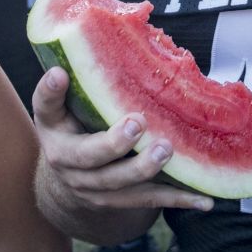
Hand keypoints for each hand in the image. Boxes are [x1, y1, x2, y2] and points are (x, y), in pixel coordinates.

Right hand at [31, 67, 214, 216]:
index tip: (60, 73)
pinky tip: (204, 201)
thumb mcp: (62, 109)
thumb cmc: (72, 131)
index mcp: (55, 133)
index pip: (46, 109)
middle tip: (138, 122)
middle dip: (114, 142)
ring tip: (166, 149)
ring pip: (121, 184)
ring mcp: (96, 189)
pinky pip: (149, 200)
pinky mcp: (120, 201)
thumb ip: (71, 84)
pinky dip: (178, 199)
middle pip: (90, 157)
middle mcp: (71, 166)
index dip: (51, 93)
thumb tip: (84, 49)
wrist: (69, 181)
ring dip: (145, 169)